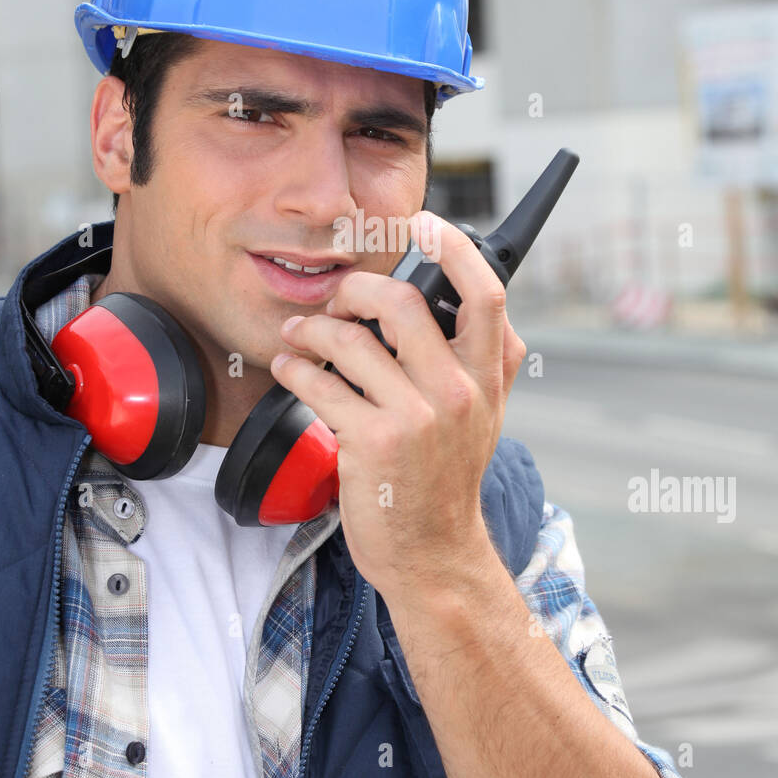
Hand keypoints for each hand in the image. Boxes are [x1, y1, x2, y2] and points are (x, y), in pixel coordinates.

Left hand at [269, 211, 526, 603]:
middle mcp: (457, 392)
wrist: (433, 554)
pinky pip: (321, 382)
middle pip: (403, 304)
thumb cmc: (448, 481)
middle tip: (340, 300)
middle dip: (358, 290)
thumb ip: (485, 361)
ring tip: (298, 337)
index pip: (485, 294)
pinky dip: (295, 368)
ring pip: (351, 341)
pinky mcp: (371, 440)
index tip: (426, 223)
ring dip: (312, 331)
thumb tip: (478, 299)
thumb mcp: (487, 418)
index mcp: (487, 378)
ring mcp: (415, 417)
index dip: (455, 248)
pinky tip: (290, 369)